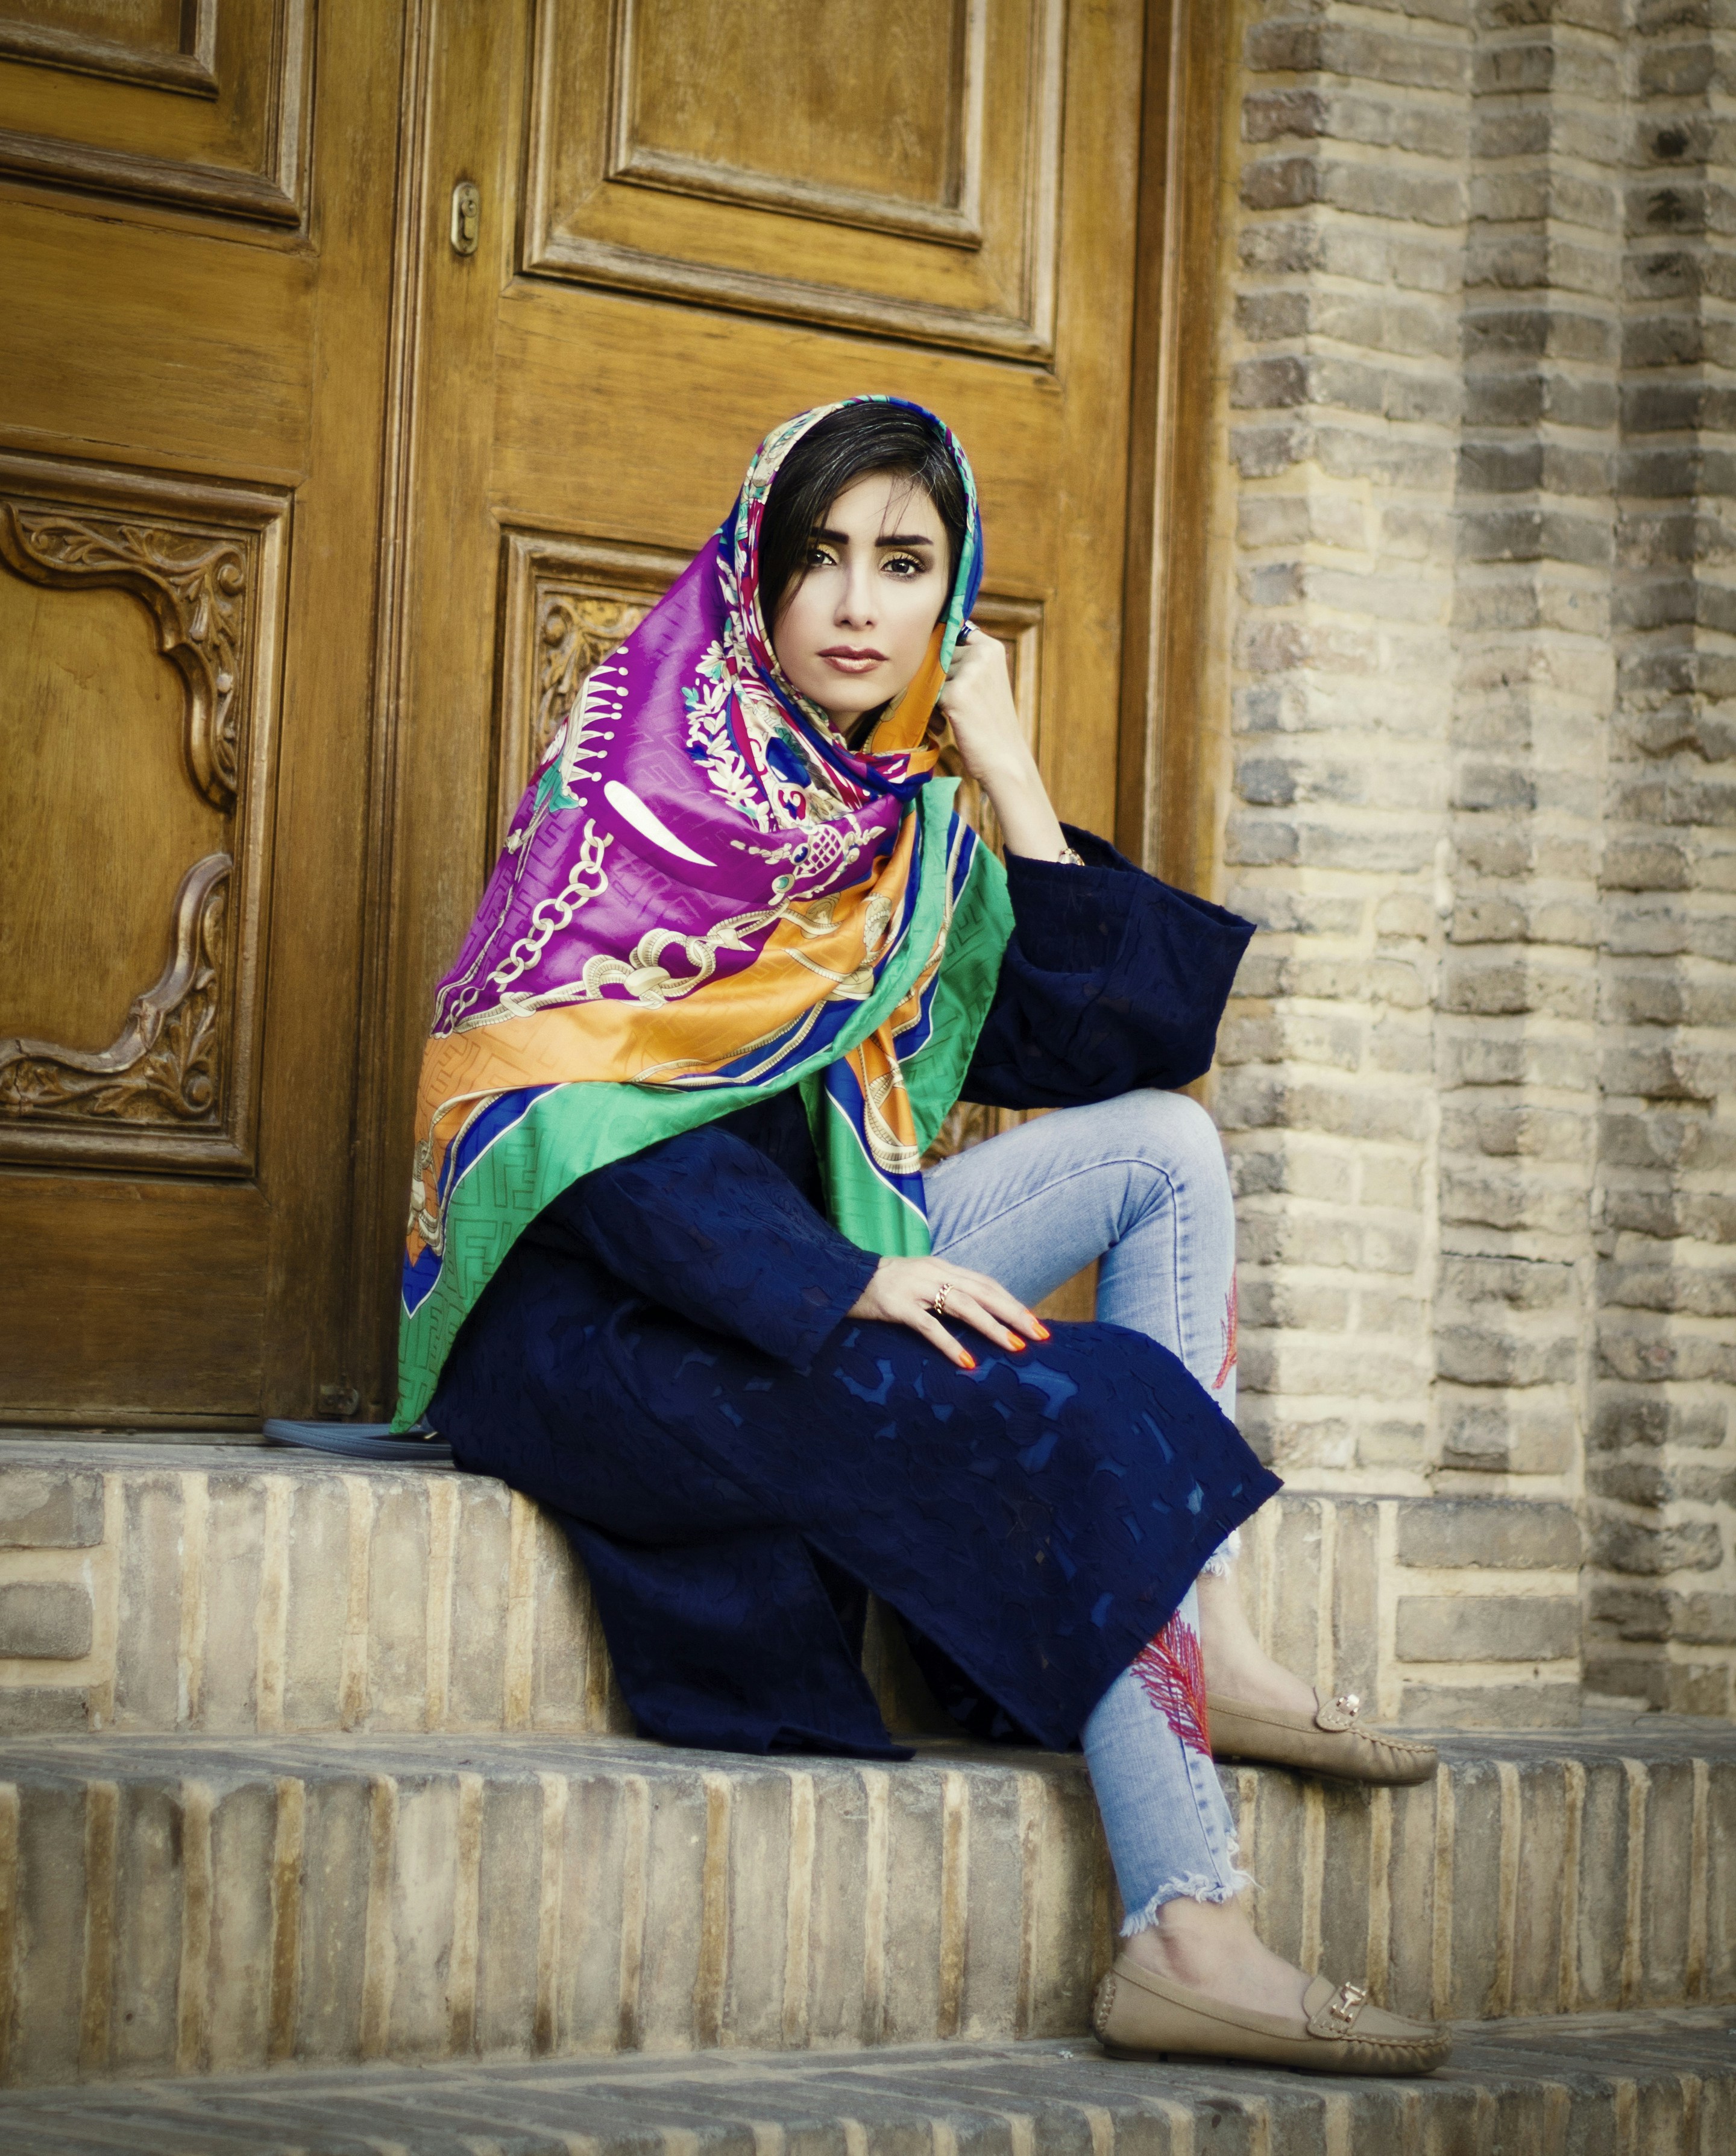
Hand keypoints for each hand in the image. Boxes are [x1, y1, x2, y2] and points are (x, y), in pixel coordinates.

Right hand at [846, 1255, 1048, 1370]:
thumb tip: (976, 1313)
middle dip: (1014, 1313)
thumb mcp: (919, 1282)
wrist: (840, 1278)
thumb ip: (944, 1292)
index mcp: (942, 1267)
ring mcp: (916, 1288)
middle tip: (1040, 1334)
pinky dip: (951, 1344)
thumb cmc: (882, 1285)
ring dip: (992, 1327)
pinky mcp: (897, 1306)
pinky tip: (968, 1362)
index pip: (986, 1283)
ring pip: (964, 1306)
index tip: (1035, 1321)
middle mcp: (934, 1273)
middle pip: (984, 1292)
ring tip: (1014, 1346)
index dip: (1012, 1302)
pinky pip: (929, 1326)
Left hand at [936, 627, 1066, 861]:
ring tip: (947, 717)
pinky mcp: (955, 693)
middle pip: (936, 657)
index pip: (950, 634)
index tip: (945, 675)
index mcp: (990, 647)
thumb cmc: (990, 724)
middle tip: (951, 706)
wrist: (1004, 760)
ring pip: (929, 676)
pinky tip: (943, 725)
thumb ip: (964, 663)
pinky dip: (929, 711)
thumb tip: (926, 648)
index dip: (940, 654)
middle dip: (936, 680)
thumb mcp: (984, 683)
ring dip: (931, 695)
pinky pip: (926, 695)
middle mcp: (981, 653)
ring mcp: (969, 672)